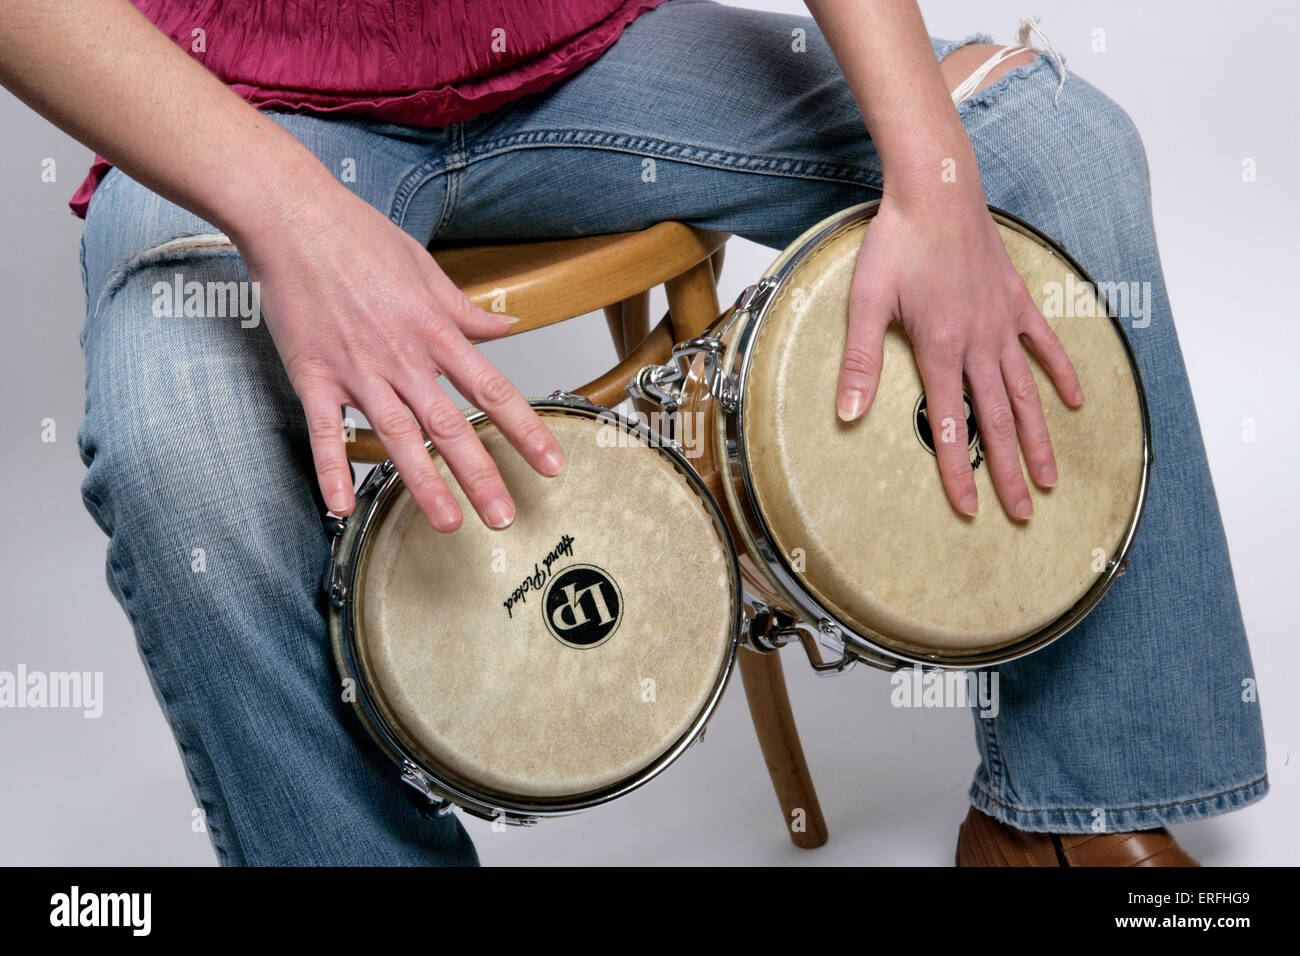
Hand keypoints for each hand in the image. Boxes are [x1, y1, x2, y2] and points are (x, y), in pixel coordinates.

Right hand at [233, 182, 564, 532]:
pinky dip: (332, 470)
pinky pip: (326, 433)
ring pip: (397, 438)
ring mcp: (358, 371)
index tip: (550, 464)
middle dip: (480, 475)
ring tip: (446, 523)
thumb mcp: (426, 268)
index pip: (492, 390)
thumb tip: (507, 326)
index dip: (525, 431)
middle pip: (450, 427)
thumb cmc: (358, 236)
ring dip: (423, 484)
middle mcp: (402, 358)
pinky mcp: (313, 376)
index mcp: (435, 332)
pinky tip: (343, 507)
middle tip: (503, 516)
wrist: (293, 217)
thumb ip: (467, 309)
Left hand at [835, 194, 1083, 518]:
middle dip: (1009, 471)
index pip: (950, 425)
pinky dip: (1060, 374)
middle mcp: (978, 344)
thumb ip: (860, 362)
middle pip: (997, 421)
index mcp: (939, 349)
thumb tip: (846, 416)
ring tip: (1050, 478)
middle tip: (1023, 514)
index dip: (959, 471)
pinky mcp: (1016, 301)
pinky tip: (1072, 402)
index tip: (972, 510)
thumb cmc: (896, 244)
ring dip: (1038, 438)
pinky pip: (1045, 344)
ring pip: (1026, 393)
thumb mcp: (865, 303)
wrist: (937, 190)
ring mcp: (1003, 323)